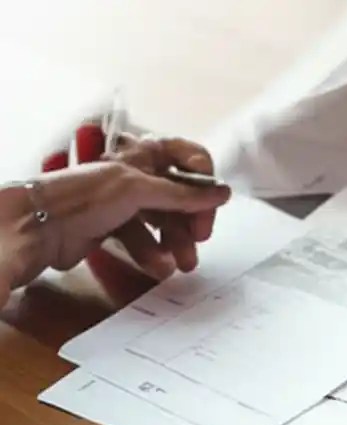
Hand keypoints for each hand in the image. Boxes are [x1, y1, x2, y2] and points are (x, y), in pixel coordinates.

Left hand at [0, 134, 229, 303]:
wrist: (41, 226)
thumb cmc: (84, 196)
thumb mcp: (140, 189)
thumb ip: (184, 194)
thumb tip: (221, 193)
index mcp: (144, 154)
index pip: (189, 159)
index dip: (203, 181)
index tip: (212, 203)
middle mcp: (138, 174)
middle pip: (181, 196)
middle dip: (192, 221)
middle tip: (199, 239)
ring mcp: (127, 201)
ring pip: (165, 221)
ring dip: (175, 244)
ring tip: (181, 264)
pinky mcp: (117, 226)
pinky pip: (145, 239)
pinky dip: (153, 253)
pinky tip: (157, 266)